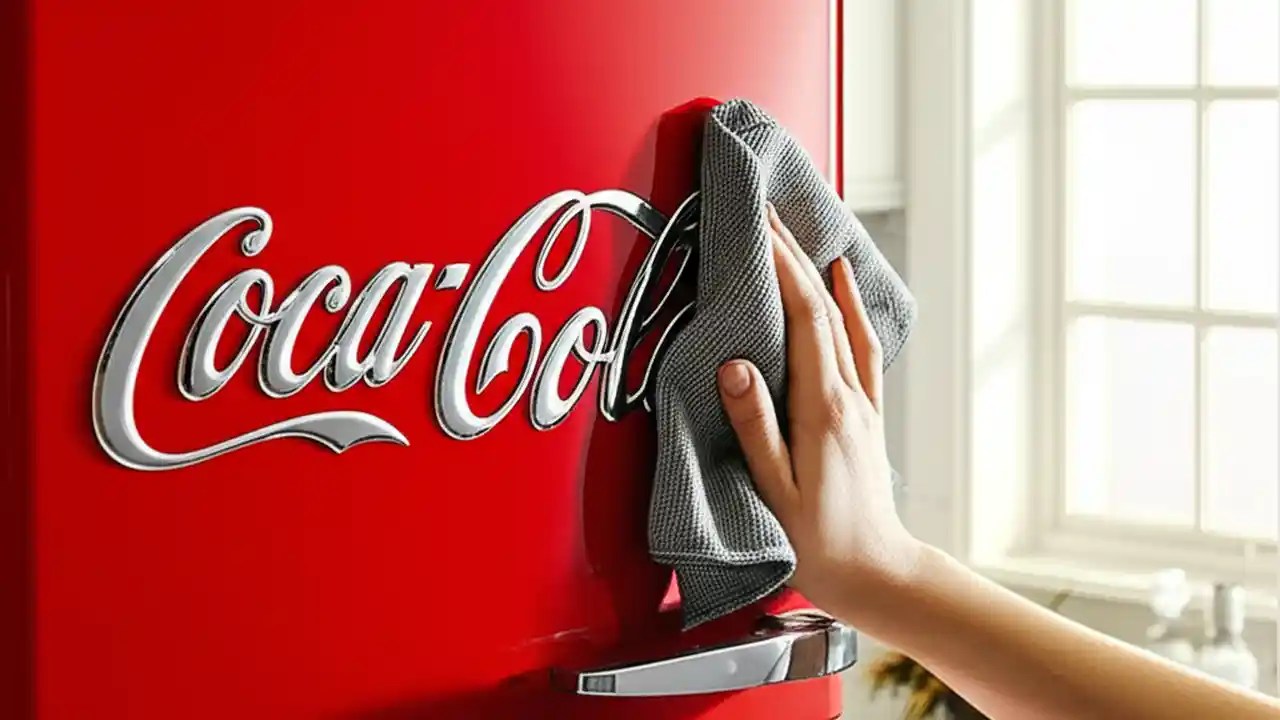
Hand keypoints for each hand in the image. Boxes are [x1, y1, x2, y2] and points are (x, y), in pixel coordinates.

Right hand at [716, 205, 921, 618]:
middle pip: (821, 308)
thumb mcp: (773, 489)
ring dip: (818, 271)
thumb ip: (754, 425)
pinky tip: (842, 283)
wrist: (876, 574)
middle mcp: (849, 397)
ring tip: (797, 231)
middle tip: (765, 211)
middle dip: (792, 254)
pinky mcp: (865, 414)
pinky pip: (860, 345)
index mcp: (823, 409)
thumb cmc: (818, 543)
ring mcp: (862, 403)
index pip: (803, 319)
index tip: (758, 226)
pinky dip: (850, 305)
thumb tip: (735, 365)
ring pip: (842, 320)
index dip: (781, 267)